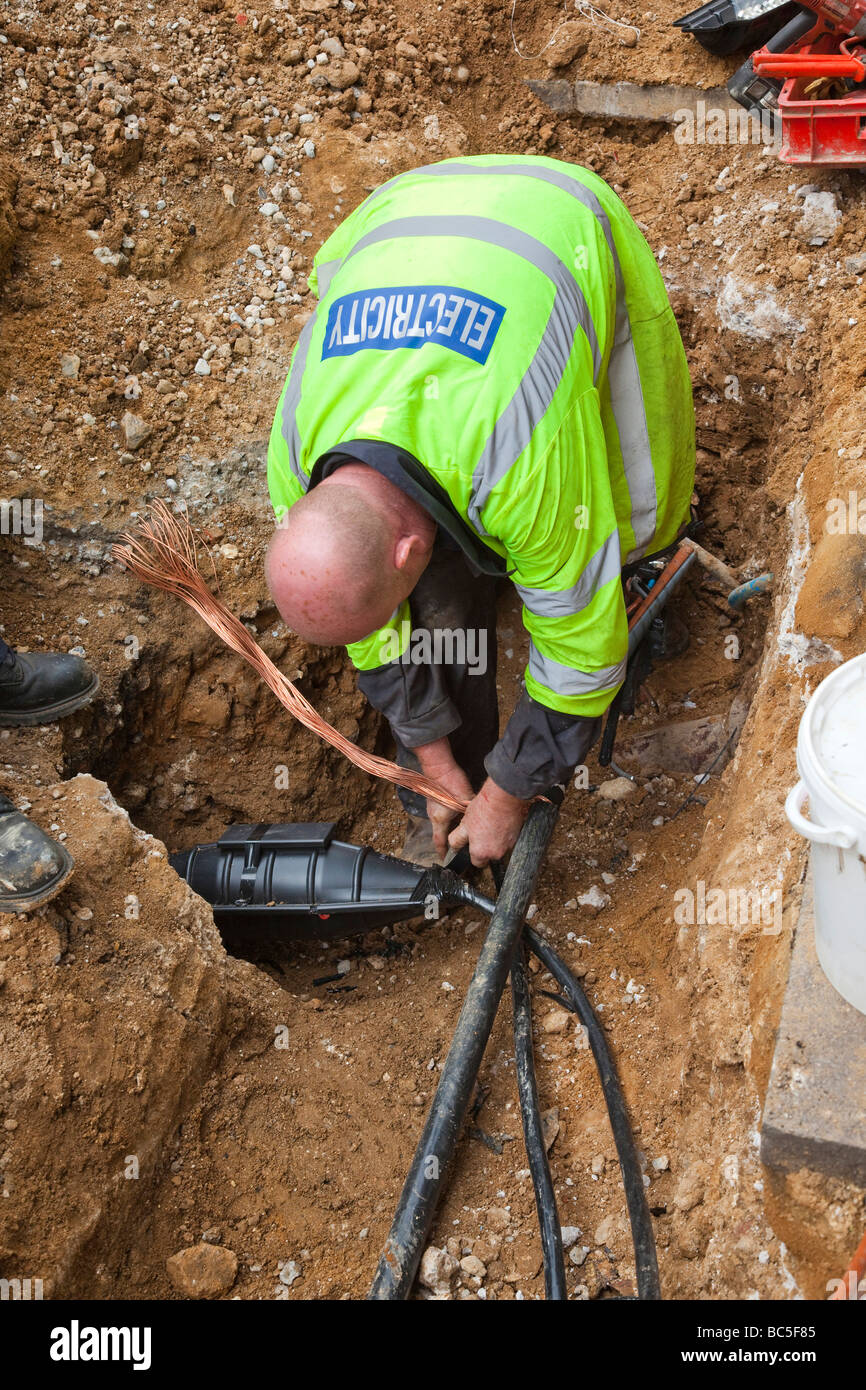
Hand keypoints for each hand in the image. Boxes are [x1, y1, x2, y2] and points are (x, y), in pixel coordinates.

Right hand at [414, 738, 474, 859]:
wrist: (440, 767)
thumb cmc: (451, 784)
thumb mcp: (466, 800)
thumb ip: (473, 812)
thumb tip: (482, 818)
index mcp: (440, 820)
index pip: (440, 841)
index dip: (443, 852)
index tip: (446, 860)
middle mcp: (433, 815)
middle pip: (440, 832)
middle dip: (448, 840)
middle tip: (456, 847)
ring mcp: (432, 806)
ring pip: (442, 822)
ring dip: (449, 828)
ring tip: (459, 832)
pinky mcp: (434, 798)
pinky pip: (441, 812)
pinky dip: (448, 817)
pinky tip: (456, 813)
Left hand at [447, 777, 528, 867]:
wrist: (504, 797)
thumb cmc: (483, 809)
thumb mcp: (464, 824)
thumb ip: (458, 839)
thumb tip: (454, 847)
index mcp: (480, 852)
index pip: (476, 862)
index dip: (474, 853)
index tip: (474, 844)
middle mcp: (495, 854)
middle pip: (490, 856)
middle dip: (486, 847)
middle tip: (483, 831)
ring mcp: (509, 847)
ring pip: (500, 848)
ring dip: (497, 840)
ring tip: (492, 824)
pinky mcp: (518, 838)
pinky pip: (510, 841)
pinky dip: (506, 835)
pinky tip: (501, 822)